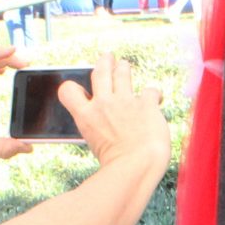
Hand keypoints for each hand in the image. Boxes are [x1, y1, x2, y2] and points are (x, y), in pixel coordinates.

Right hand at [61, 51, 168, 173]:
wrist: (136, 166)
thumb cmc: (117, 165)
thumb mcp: (96, 144)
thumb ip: (98, 127)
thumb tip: (105, 126)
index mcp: (87, 116)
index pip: (68, 90)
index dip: (72, 87)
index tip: (81, 89)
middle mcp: (104, 104)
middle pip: (100, 71)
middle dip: (104, 61)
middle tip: (107, 57)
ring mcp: (126, 101)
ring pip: (123, 72)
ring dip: (124, 67)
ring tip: (125, 66)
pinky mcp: (147, 104)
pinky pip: (151, 91)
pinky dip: (154, 94)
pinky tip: (156, 99)